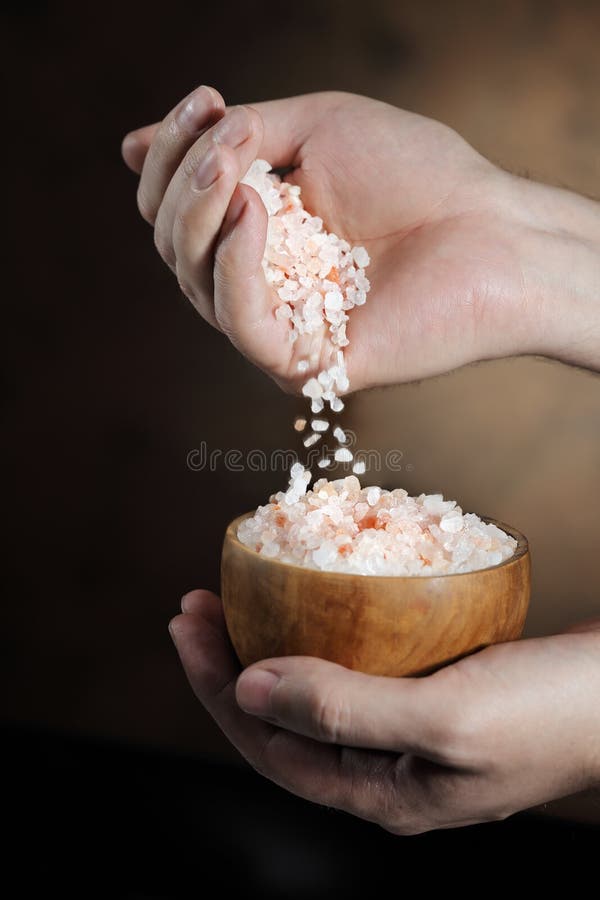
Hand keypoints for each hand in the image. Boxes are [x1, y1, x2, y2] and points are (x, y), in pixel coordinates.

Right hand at [122, 87, 599, 390]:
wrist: (492, 231)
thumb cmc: (419, 175)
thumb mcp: (316, 130)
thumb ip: (234, 137)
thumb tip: (131, 146)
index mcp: (259, 233)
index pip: (179, 206)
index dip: (173, 153)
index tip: (205, 98)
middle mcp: (260, 284)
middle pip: (175, 244)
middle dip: (184, 183)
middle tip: (223, 139)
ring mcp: (279, 327)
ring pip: (193, 282)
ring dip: (200, 215)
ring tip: (233, 167)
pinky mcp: (302, 365)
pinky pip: (239, 324)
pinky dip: (234, 266)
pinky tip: (254, 214)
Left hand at [169, 590, 599, 833]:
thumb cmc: (548, 711)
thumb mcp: (441, 718)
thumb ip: (342, 710)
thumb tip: (250, 691)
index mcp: (381, 794)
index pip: (269, 747)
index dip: (217, 689)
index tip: (187, 626)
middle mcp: (386, 772)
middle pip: (283, 724)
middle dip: (230, 667)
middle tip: (195, 607)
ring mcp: (409, 736)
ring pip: (315, 697)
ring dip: (270, 649)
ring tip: (235, 602)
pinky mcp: (431, 698)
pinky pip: (355, 672)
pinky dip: (322, 640)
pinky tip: (312, 608)